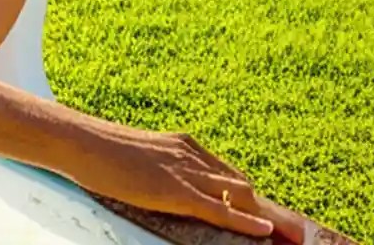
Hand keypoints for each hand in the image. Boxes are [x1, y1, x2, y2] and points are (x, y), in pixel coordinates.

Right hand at [75, 128, 298, 240]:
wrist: (79, 139)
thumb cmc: (96, 149)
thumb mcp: (135, 157)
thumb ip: (156, 168)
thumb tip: (158, 185)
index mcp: (183, 145)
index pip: (228, 174)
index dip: (252, 198)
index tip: (272, 216)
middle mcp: (191, 154)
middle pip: (242, 185)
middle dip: (270, 211)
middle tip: (294, 233)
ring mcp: (185, 170)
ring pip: (239, 195)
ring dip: (266, 218)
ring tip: (291, 237)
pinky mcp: (175, 189)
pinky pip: (219, 208)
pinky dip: (245, 221)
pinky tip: (265, 232)